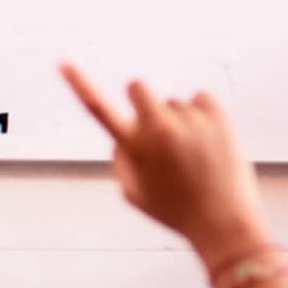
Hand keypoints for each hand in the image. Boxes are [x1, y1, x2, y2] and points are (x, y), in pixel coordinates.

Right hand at [61, 64, 269, 263]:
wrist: (224, 223)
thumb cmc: (176, 211)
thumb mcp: (136, 195)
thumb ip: (120, 160)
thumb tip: (120, 134)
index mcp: (133, 147)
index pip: (97, 109)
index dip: (78, 84)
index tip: (63, 63)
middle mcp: (159, 128)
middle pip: (137, 86)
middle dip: (141, 98)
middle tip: (157, 122)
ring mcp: (189, 120)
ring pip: (174, 102)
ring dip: (178, 119)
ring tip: (194, 154)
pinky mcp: (217, 116)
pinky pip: (201, 98)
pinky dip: (203, 114)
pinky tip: (210, 142)